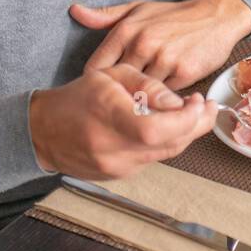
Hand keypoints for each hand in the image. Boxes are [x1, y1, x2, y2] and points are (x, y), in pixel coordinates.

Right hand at [28, 63, 219, 179]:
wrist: (43, 132)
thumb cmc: (79, 96)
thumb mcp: (113, 75)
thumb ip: (148, 87)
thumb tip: (179, 103)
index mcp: (108, 115)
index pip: (157, 128)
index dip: (185, 118)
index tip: (198, 101)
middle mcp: (112, 147)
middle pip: (169, 144)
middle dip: (197, 125)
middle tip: (207, 106)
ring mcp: (115, 166)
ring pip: (166, 153)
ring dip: (186, 133)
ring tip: (195, 113)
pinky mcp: (119, 175)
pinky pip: (153, 158)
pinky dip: (166, 142)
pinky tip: (171, 126)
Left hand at [71, 0, 250, 89]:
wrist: (217, 16)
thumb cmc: (174, 16)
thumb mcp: (139, 9)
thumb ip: (105, 15)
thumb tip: (75, 10)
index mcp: (126, 30)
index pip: (97, 68)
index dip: (98, 84)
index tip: (102, 92)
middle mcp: (142, 43)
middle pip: (118, 85)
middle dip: (118, 97)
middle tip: (119, 106)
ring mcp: (164, 58)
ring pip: (141, 93)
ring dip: (141, 101)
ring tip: (140, 106)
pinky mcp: (184, 71)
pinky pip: (164, 97)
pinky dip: (163, 101)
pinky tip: (162, 101)